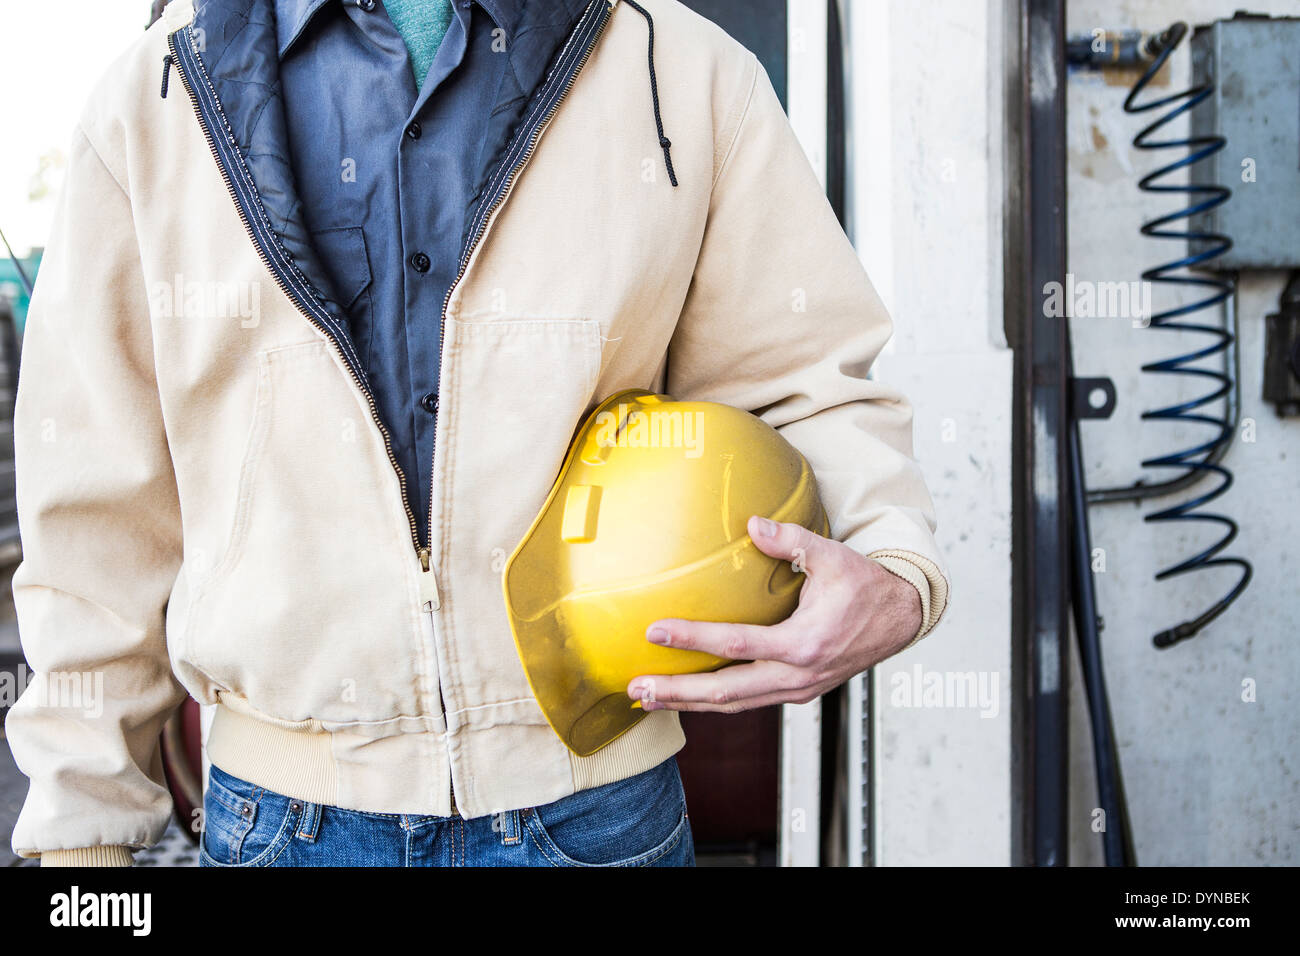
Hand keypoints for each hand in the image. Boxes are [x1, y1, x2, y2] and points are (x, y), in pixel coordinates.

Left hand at [626, 516, 922, 712]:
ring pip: (735, 705)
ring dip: (690, 703)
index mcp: (803, 644)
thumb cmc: (865, 585)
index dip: (692, 638)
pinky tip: (688, 695)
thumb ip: (791, 540)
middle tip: (637, 688)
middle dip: (678, 692)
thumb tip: (751, 524)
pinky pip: (750, 702)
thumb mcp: (832, 555)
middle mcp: (798, 676)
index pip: (735, 644)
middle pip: (726, 692)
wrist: (901, 618)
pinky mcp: (798, 692)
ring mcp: (798, 689)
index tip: (654, 631)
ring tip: (648, 699)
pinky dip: (715, 701)